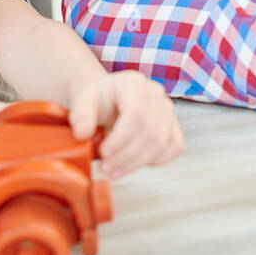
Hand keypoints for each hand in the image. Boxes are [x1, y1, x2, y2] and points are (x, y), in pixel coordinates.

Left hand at [68, 70, 183, 178]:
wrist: (108, 100)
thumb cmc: (97, 100)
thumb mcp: (82, 101)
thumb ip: (81, 115)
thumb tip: (82, 133)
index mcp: (134, 83)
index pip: (136, 113)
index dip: (121, 139)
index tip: (103, 154)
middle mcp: (155, 94)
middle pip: (150, 131)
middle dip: (126, 156)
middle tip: (105, 168)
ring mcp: (167, 110)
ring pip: (162, 143)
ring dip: (137, 163)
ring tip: (114, 171)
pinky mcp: (173, 125)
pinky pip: (174, 147)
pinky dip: (156, 160)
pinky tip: (134, 164)